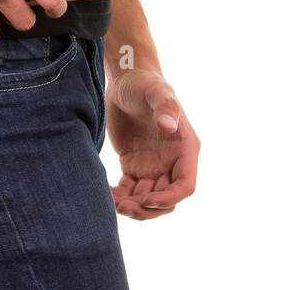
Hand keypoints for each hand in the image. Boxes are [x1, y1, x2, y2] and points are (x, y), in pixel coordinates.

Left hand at [105, 67, 199, 219]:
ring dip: (132, 206)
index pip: (185, 185)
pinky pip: (129, 190)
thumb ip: (165, 106)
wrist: (126, 80)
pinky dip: (119, 197)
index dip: (169, 198)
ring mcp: (153, 166)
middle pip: (166, 199)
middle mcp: (172, 162)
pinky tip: (104, 194)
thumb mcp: (156, 92)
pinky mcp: (134, 166)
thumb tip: (169, 125)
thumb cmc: (145, 83)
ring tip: (111, 202)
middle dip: (147, 209)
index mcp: (185, 149)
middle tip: (123, 207)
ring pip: (147, 200)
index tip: (147, 199)